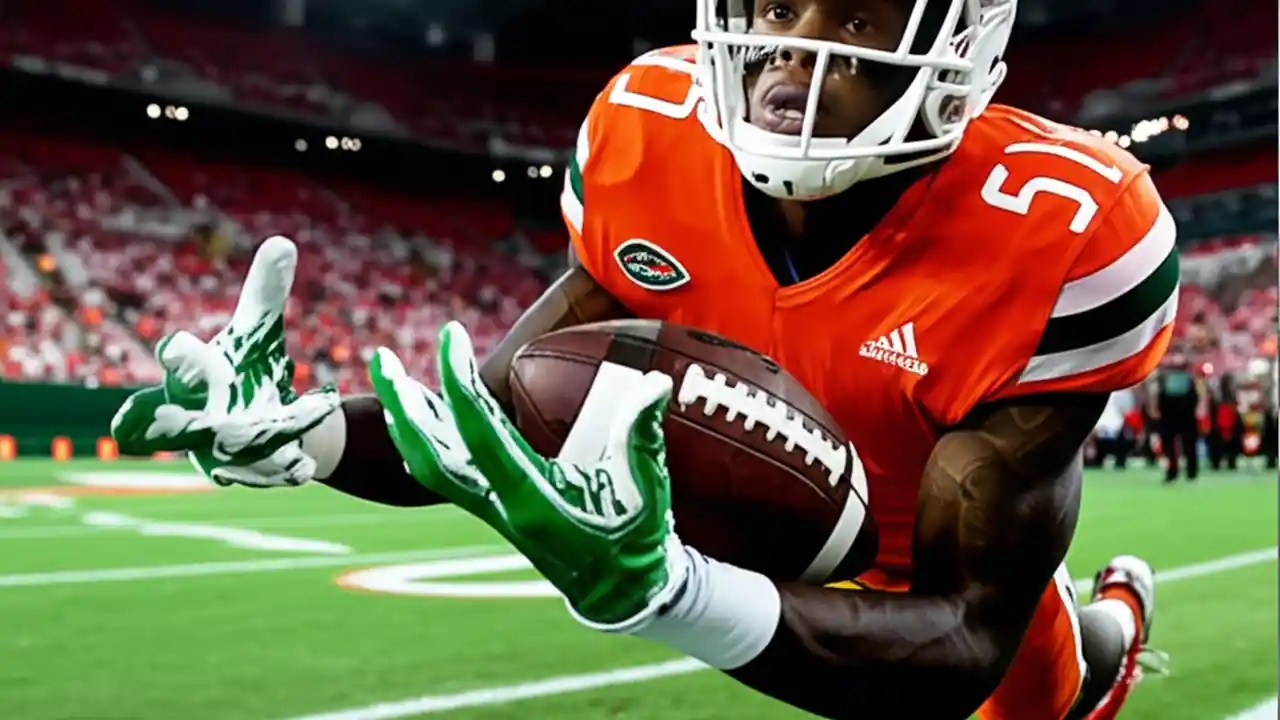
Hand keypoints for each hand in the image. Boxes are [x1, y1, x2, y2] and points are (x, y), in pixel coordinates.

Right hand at [109, 236, 339, 486]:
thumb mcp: (258, 332)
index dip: (178, 354)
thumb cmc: (242, 371)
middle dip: (181, 421)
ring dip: (257, 441)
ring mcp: (222, 450)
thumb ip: (265, 293)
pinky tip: (304, 463)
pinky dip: (289, 467)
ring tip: (284, 432)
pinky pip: (271, 472)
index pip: (179, 360)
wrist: (259, 427)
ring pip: (235, 450)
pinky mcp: (252, 473)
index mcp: (194, 375)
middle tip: (188, 419)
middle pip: (180, 421)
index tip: (177, 345)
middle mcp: (198, 416)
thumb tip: (283, 242)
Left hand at [369, 322, 687, 625]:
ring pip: (429, 465)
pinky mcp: (492, 509)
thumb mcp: (646, 490)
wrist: (618, 593)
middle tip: (381, 358)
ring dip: (406, 420)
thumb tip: (655, 382)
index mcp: (531, 500)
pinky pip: (444, 474)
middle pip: (429, 455)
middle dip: (402, 407)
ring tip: (390, 374)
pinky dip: (425, 440)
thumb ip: (643, 436)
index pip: (480, 433)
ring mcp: (490, 510)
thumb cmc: (633, 541)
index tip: (450, 335)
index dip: (459, 383)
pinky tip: (415, 414)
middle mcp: (499, 506)